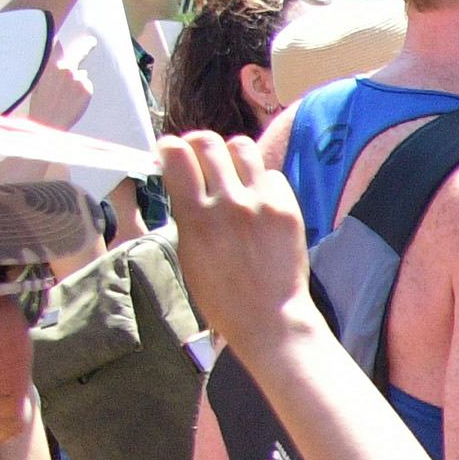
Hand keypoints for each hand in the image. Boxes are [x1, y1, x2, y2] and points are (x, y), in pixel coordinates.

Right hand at [158, 129, 311, 352]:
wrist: (269, 317)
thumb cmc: (221, 293)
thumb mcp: (188, 251)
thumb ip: (186, 210)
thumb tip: (185, 178)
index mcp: (195, 216)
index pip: (177, 153)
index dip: (170, 147)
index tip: (171, 152)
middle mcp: (228, 203)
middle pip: (208, 142)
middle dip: (198, 144)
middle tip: (200, 158)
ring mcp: (261, 204)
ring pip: (242, 147)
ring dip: (231, 155)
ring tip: (231, 173)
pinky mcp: (288, 210)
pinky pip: (272, 175)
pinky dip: (262, 181)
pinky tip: (258, 200)